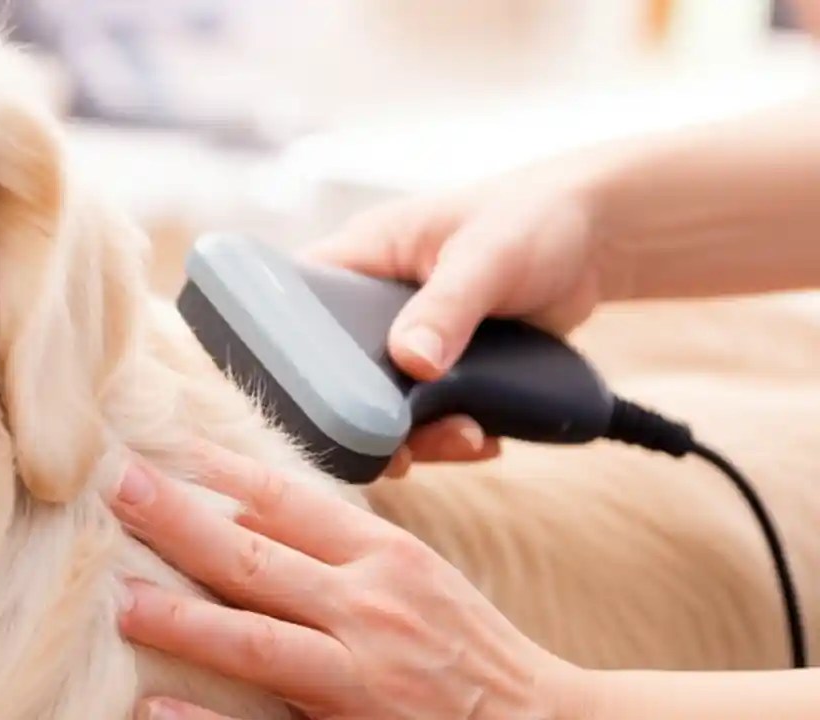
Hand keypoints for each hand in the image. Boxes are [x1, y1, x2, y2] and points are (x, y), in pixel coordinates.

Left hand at [110, 443, 582, 719]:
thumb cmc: (467, 644)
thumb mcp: (414, 575)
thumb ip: (338, 546)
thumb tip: (246, 512)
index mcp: (386, 558)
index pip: (289, 503)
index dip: (220, 475)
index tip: (164, 449)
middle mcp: (370, 609)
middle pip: (255, 560)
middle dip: (178, 522)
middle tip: (115, 489)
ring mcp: (361, 678)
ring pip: (256, 640)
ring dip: (181, 618)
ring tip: (120, 599)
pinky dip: (207, 719)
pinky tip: (155, 704)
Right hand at [301, 164, 616, 472]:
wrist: (595, 244)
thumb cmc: (531, 218)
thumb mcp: (487, 256)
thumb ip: (447, 308)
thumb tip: (414, 364)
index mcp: (358, 259)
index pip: (291, 307)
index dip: (289, 358)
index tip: (316, 407)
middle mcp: (369, 307)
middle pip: (336, 377)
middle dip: (369, 421)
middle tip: (401, 450)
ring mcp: (402, 345)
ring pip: (383, 409)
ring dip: (419, 437)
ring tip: (466, 439)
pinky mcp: (439, 374)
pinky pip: (426, 419)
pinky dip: (450, 436)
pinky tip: (485, 437)